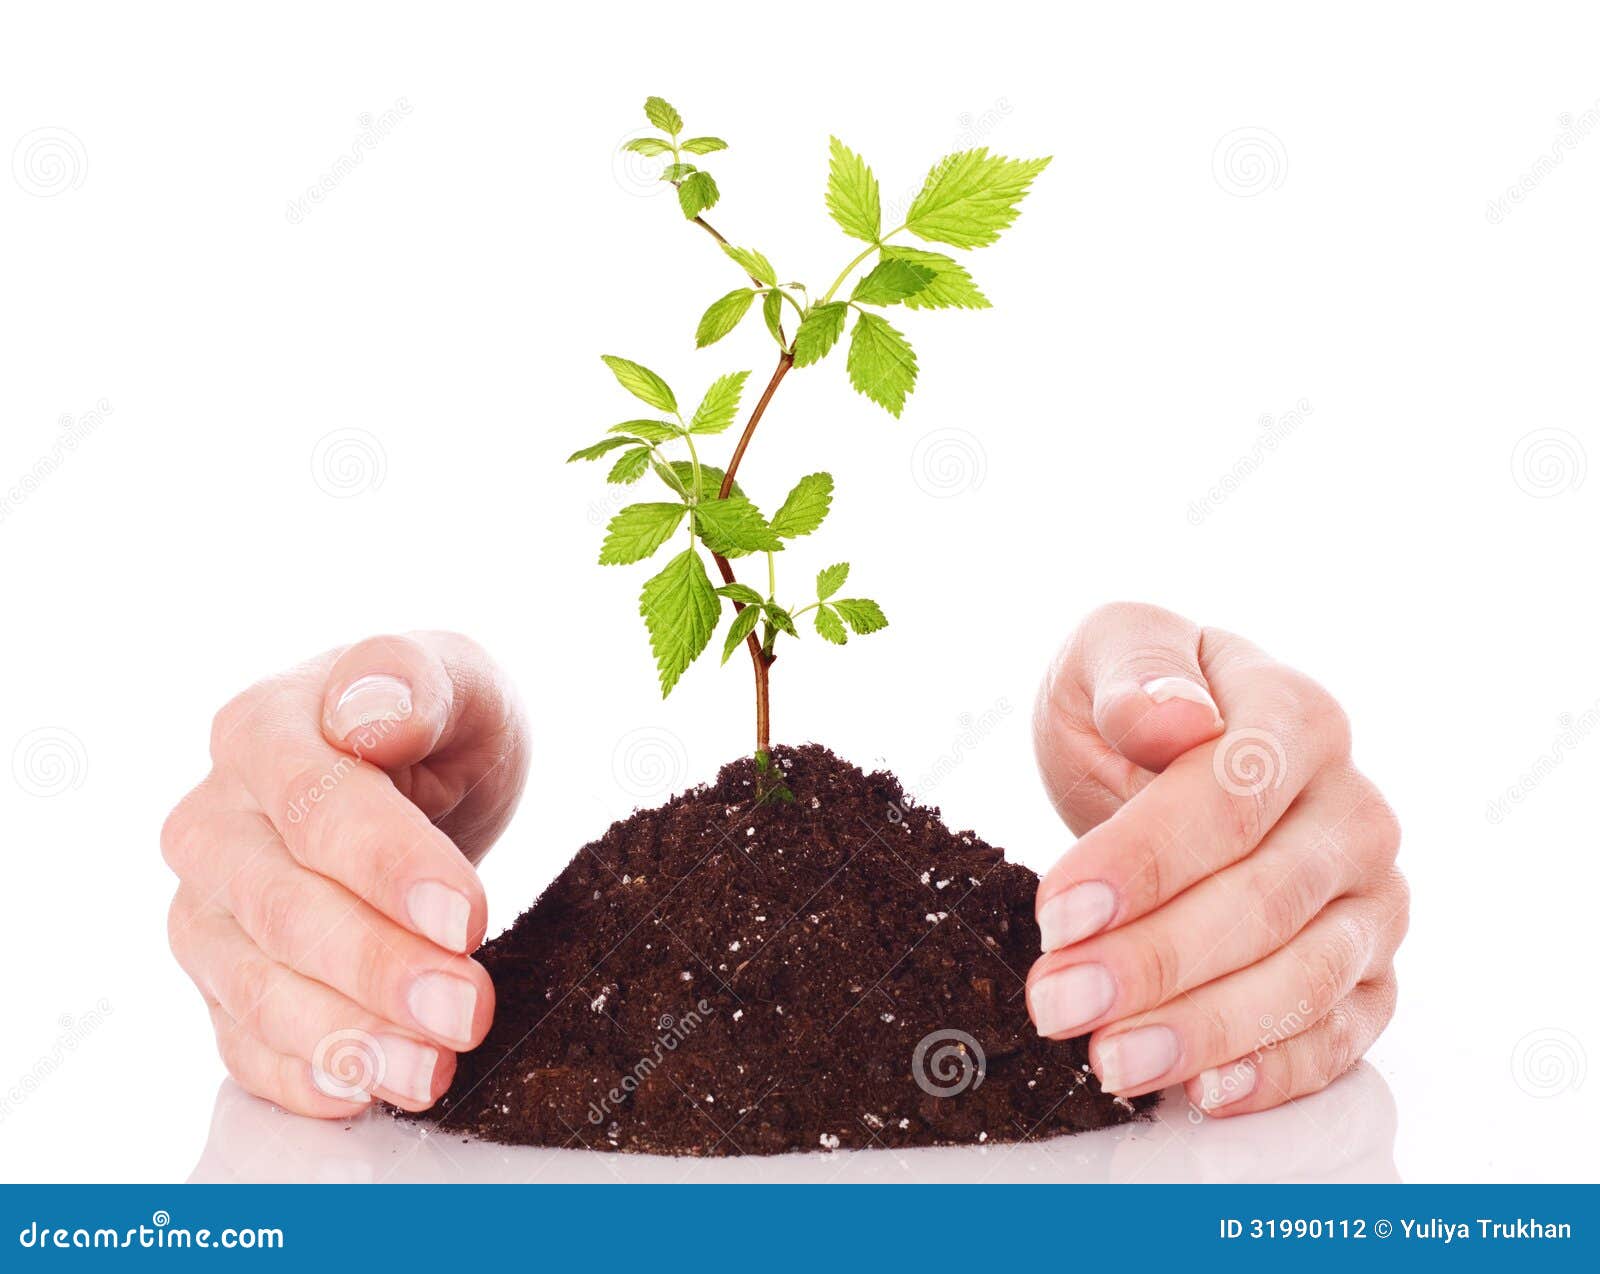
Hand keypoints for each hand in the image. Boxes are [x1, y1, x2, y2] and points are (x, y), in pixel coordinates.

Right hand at [162, 632, 529, 1116]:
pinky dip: (302, 1077)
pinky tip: (366, 1091)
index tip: (466, 916)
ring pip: (256, 989)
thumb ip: (412, 678)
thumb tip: (367, 709)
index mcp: (262, 730)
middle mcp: (216, 822)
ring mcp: (210, 909)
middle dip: (379, 968)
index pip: (313, 807)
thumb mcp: (456, 677)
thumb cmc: (437, 720)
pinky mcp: (224, 979)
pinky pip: (243, 1043)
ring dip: (346, 1040)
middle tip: (468, 1010)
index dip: (387, 866)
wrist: (418, 772)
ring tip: (432, 1069)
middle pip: (283, 911)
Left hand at [1029, 603, 1405, 1115]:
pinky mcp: (1366, 967)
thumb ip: (1136, 673)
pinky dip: (1277, 1071)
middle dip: (1156, 961)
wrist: (1164, 747)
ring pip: (1308, 978)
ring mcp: (1368, 894)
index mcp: (1296, 717)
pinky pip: (1341, 1033)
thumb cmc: (1134, 699)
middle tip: (1058, 1002)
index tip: (1057, 909)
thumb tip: (1173, 714)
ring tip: (1110, 1060)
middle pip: (1268, 900)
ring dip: (1205, 1029)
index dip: (1145, 860)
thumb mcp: (1112, 650)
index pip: (1231, 797)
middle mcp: (1351, 809)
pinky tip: (1203, 1092)